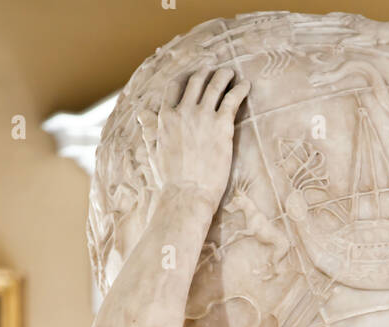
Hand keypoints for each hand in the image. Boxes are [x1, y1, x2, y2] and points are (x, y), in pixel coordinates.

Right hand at [139, 66, 249, 210]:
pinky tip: (246, 85)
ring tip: (231, 72)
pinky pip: (232, 98)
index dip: (185, 78)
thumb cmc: (170, 180)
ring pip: (215, 85)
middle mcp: (184, 111)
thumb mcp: (154, 152)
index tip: (193, 75)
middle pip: (196, 81)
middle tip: (214, 70)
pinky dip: (240, 89)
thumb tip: (142, 115)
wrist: (187, 195)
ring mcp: (203, 116)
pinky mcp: (222, 125)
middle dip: (205, 72)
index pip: (175, 86)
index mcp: (166, 117)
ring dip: (224, 75)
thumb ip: (150, 129)